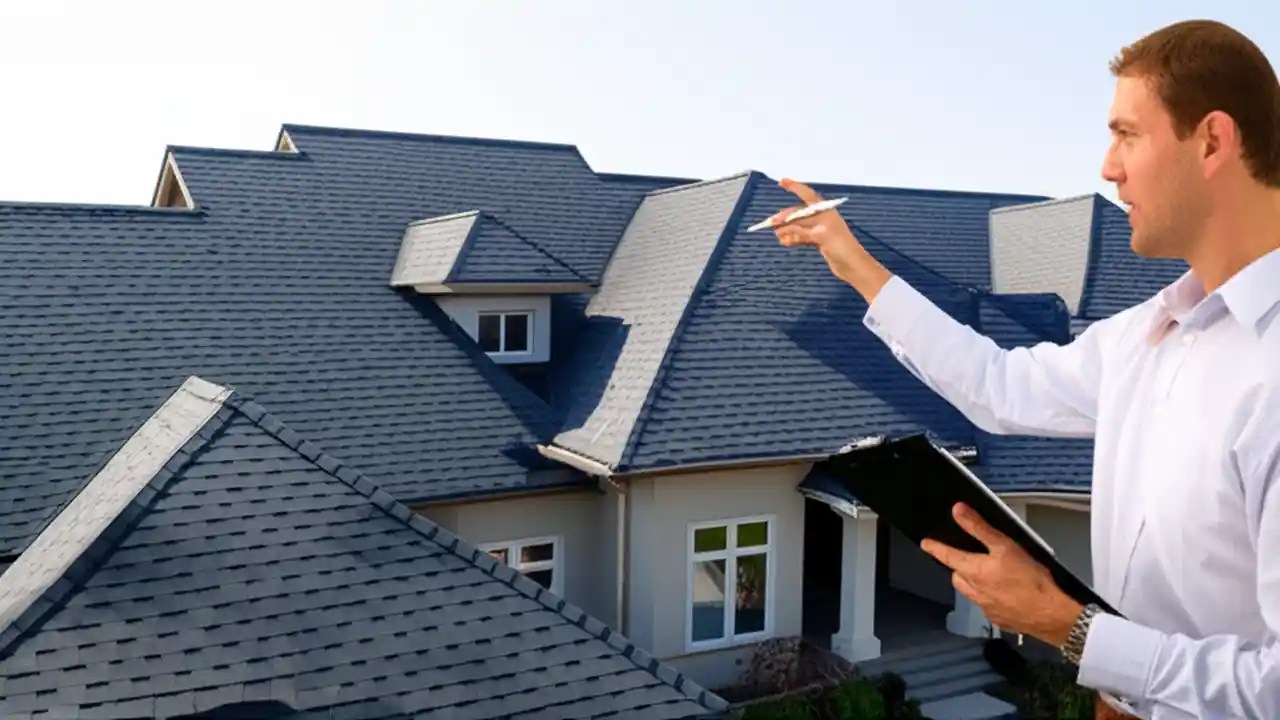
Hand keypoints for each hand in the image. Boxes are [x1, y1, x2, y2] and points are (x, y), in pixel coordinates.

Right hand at [769, 178, 892, 300]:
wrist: (853, 266)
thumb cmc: (840, 247)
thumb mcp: (818, 235)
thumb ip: (800, 229)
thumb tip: (782, 228)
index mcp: (825, 211)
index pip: (807, 195)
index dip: (794, 187)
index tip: (782, 182)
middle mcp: (823, 218)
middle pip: (799, 213)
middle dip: (785, 217)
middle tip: (771, 224)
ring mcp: (821, 230)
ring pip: (799, 226)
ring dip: (788, 230)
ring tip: (778, 236)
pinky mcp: (820, 241)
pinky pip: (802, 236)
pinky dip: (793, 238)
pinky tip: (785, 242)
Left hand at [921, 502, 1083, 646]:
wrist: (1051, 614)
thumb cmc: (1031, 581)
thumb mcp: (1005, 546)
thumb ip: (979, 528)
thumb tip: (958, 511)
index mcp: (974, 571)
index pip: (947, 557)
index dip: (936, 548)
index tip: (926, 544)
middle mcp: (976, 591)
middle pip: (958, 577)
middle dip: (958, 568)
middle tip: (966, 560)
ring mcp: (987, 608)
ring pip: (972, 593)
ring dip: (974, 584)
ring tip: (990, 576)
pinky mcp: (1000, 619)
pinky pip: (988, 607)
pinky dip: (991, 599)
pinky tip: (1007, 594)